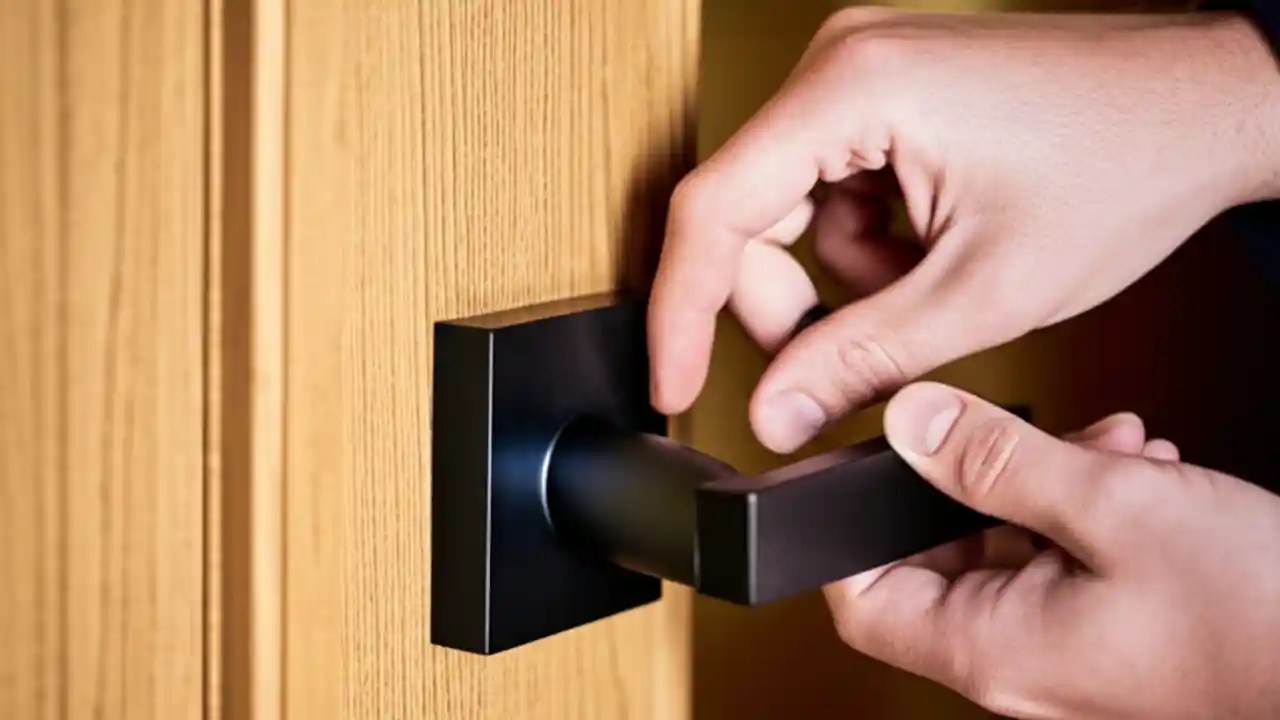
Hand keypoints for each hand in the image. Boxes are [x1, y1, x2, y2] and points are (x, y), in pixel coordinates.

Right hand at [648, 9, 1279, 451]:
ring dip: (843, 275)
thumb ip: (860, 357)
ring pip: (788, 210)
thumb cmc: (1127, 161)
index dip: (681, 309)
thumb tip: (774, 408)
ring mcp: (858, 71)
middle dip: (785, 300)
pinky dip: (870, 244)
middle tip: (836, 359)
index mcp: (851, 89)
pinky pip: (830, 190)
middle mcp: (839, 63)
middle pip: (746, 210)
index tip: (670, 381)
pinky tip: (936, 246)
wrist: (1208, 106)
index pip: (715, 208)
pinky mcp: (880, 91)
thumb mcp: (982, 290)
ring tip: (931, 281)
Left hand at [824, 382, 1279, 718]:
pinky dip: (1080, 508)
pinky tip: (1132, 467)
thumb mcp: (1110, 507)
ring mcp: (1062, 651)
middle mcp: (1016, 661)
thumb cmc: (1253, 612)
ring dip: (1038, 481)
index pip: (863, 601)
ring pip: (1006, 550)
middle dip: (965, 481)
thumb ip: (996, 463)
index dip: (845, 532)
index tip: (854, 467)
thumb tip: (908, 425)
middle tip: (1004, 431)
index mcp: (991, 648)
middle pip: (934, 564)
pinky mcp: (1105, 632)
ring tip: (1105, 444)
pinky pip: (1059, 562)